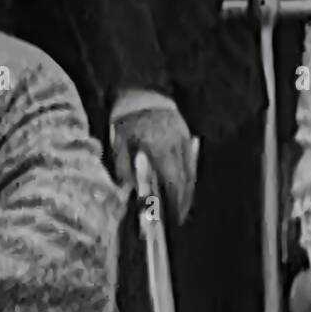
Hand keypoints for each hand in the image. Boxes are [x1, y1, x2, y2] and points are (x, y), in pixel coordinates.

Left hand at [111, 105, 197, 222]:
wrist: (140, 93)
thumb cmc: (125, 119)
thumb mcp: (119, 144)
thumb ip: (124, 169)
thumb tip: (128, 192)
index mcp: (160, 147)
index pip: (173, 180)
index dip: (176, 200)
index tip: (173, 216)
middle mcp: (177, 144)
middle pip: (186, 179)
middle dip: (183, 201)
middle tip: (178, 218)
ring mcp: (185, 139)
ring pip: (191, 171)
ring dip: (187, 191)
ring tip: (181, 207)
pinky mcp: (187, 136)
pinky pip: (191, 162)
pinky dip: (188, 176)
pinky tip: (182, 187)